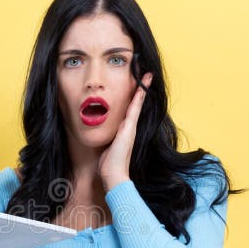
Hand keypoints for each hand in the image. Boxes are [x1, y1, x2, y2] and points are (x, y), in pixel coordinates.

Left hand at [99, 72, 152, 190]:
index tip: (138, 85)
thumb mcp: (107, 147)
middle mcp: (130, 127)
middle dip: (142, 88)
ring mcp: (131, 127)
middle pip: (136, 103)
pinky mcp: (129, 128)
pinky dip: (139, 97)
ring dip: (142, 88)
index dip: (134, 97)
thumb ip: (106, 139)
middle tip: (146, 73)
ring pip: (137, 103)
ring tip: (147, 74)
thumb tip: (101, 137)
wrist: (114, 174)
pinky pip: (135, 108)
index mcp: (125, 130)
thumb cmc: (109, 164)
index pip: (130, 109)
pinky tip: (142, 86)